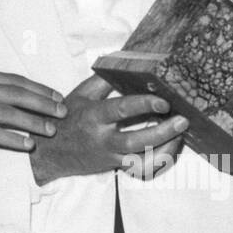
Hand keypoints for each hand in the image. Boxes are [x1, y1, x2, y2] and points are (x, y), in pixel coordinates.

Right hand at [0, 68, 64, 152]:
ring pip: (9, 113)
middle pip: (17, 94)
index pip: (12, 79)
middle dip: (43, 103)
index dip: (36, 87)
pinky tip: (26, 145)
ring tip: (50, 130)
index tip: (54, 94)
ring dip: (33, 122)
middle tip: (62, 111)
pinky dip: (12, 139)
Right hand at [30, 74, 187, 184]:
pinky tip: (170, 149)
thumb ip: (103, 80)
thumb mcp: (80, 95)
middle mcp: (102, 138)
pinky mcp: (115, 166)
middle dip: (162, 132)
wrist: (50, 153)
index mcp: (94, 116)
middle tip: (182, 120)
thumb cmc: (68, 120)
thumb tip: (124, 63)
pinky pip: (140, 169)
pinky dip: (158, 162)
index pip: (120, 110)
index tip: (163, 100)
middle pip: (134, 141)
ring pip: (140, 160)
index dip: (144, 105)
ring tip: (181, 135)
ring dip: (164, 149)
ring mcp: (109, 155)